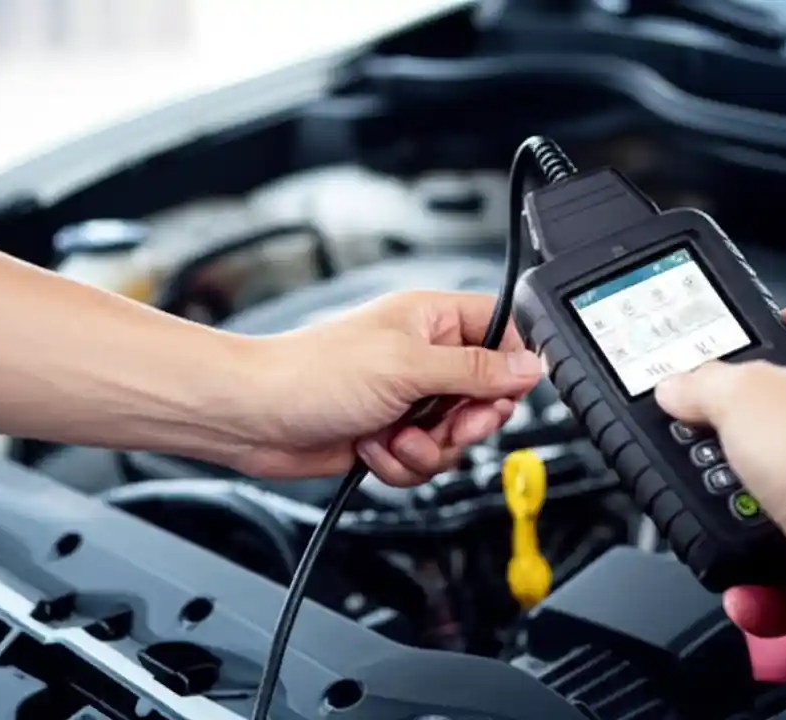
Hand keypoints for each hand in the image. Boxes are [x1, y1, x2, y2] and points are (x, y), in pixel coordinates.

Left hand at [221, 291, 540, 483]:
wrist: (255, 417)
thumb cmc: (313, 373)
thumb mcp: (409, 366)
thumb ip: (477, 369)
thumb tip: (529, 366)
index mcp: (432, 320)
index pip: (501, 331)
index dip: (512, 365)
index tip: (503, 393)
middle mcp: (425, 358)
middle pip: (488, 396)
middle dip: (467, 421)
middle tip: (445, 421)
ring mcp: (409, 400)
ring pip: (458, 437)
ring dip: (429, 448)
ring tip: (394, 435)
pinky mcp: (392, 436)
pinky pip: (426, 461)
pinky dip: (402, 463)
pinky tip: (373, 447)